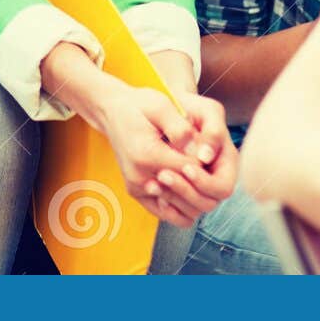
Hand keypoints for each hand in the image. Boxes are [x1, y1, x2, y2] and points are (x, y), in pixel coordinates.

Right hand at [90, 84, 231, 226]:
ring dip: (197, 196)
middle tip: (207, 163)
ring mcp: (137, 187)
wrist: (112, 112)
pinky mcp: (137, 193)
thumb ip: (180, 128)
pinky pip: (168, 215)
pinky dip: (183, 207)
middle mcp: (139, 177)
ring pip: (183, 211)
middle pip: (189, 196)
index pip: (192, 172)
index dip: (206, 162)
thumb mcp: (161, 105)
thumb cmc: (139, 106)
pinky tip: (188, 187)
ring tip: (198, 173)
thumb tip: (197, 152)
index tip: (207, 149)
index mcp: (147, 155)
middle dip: (205, 182)